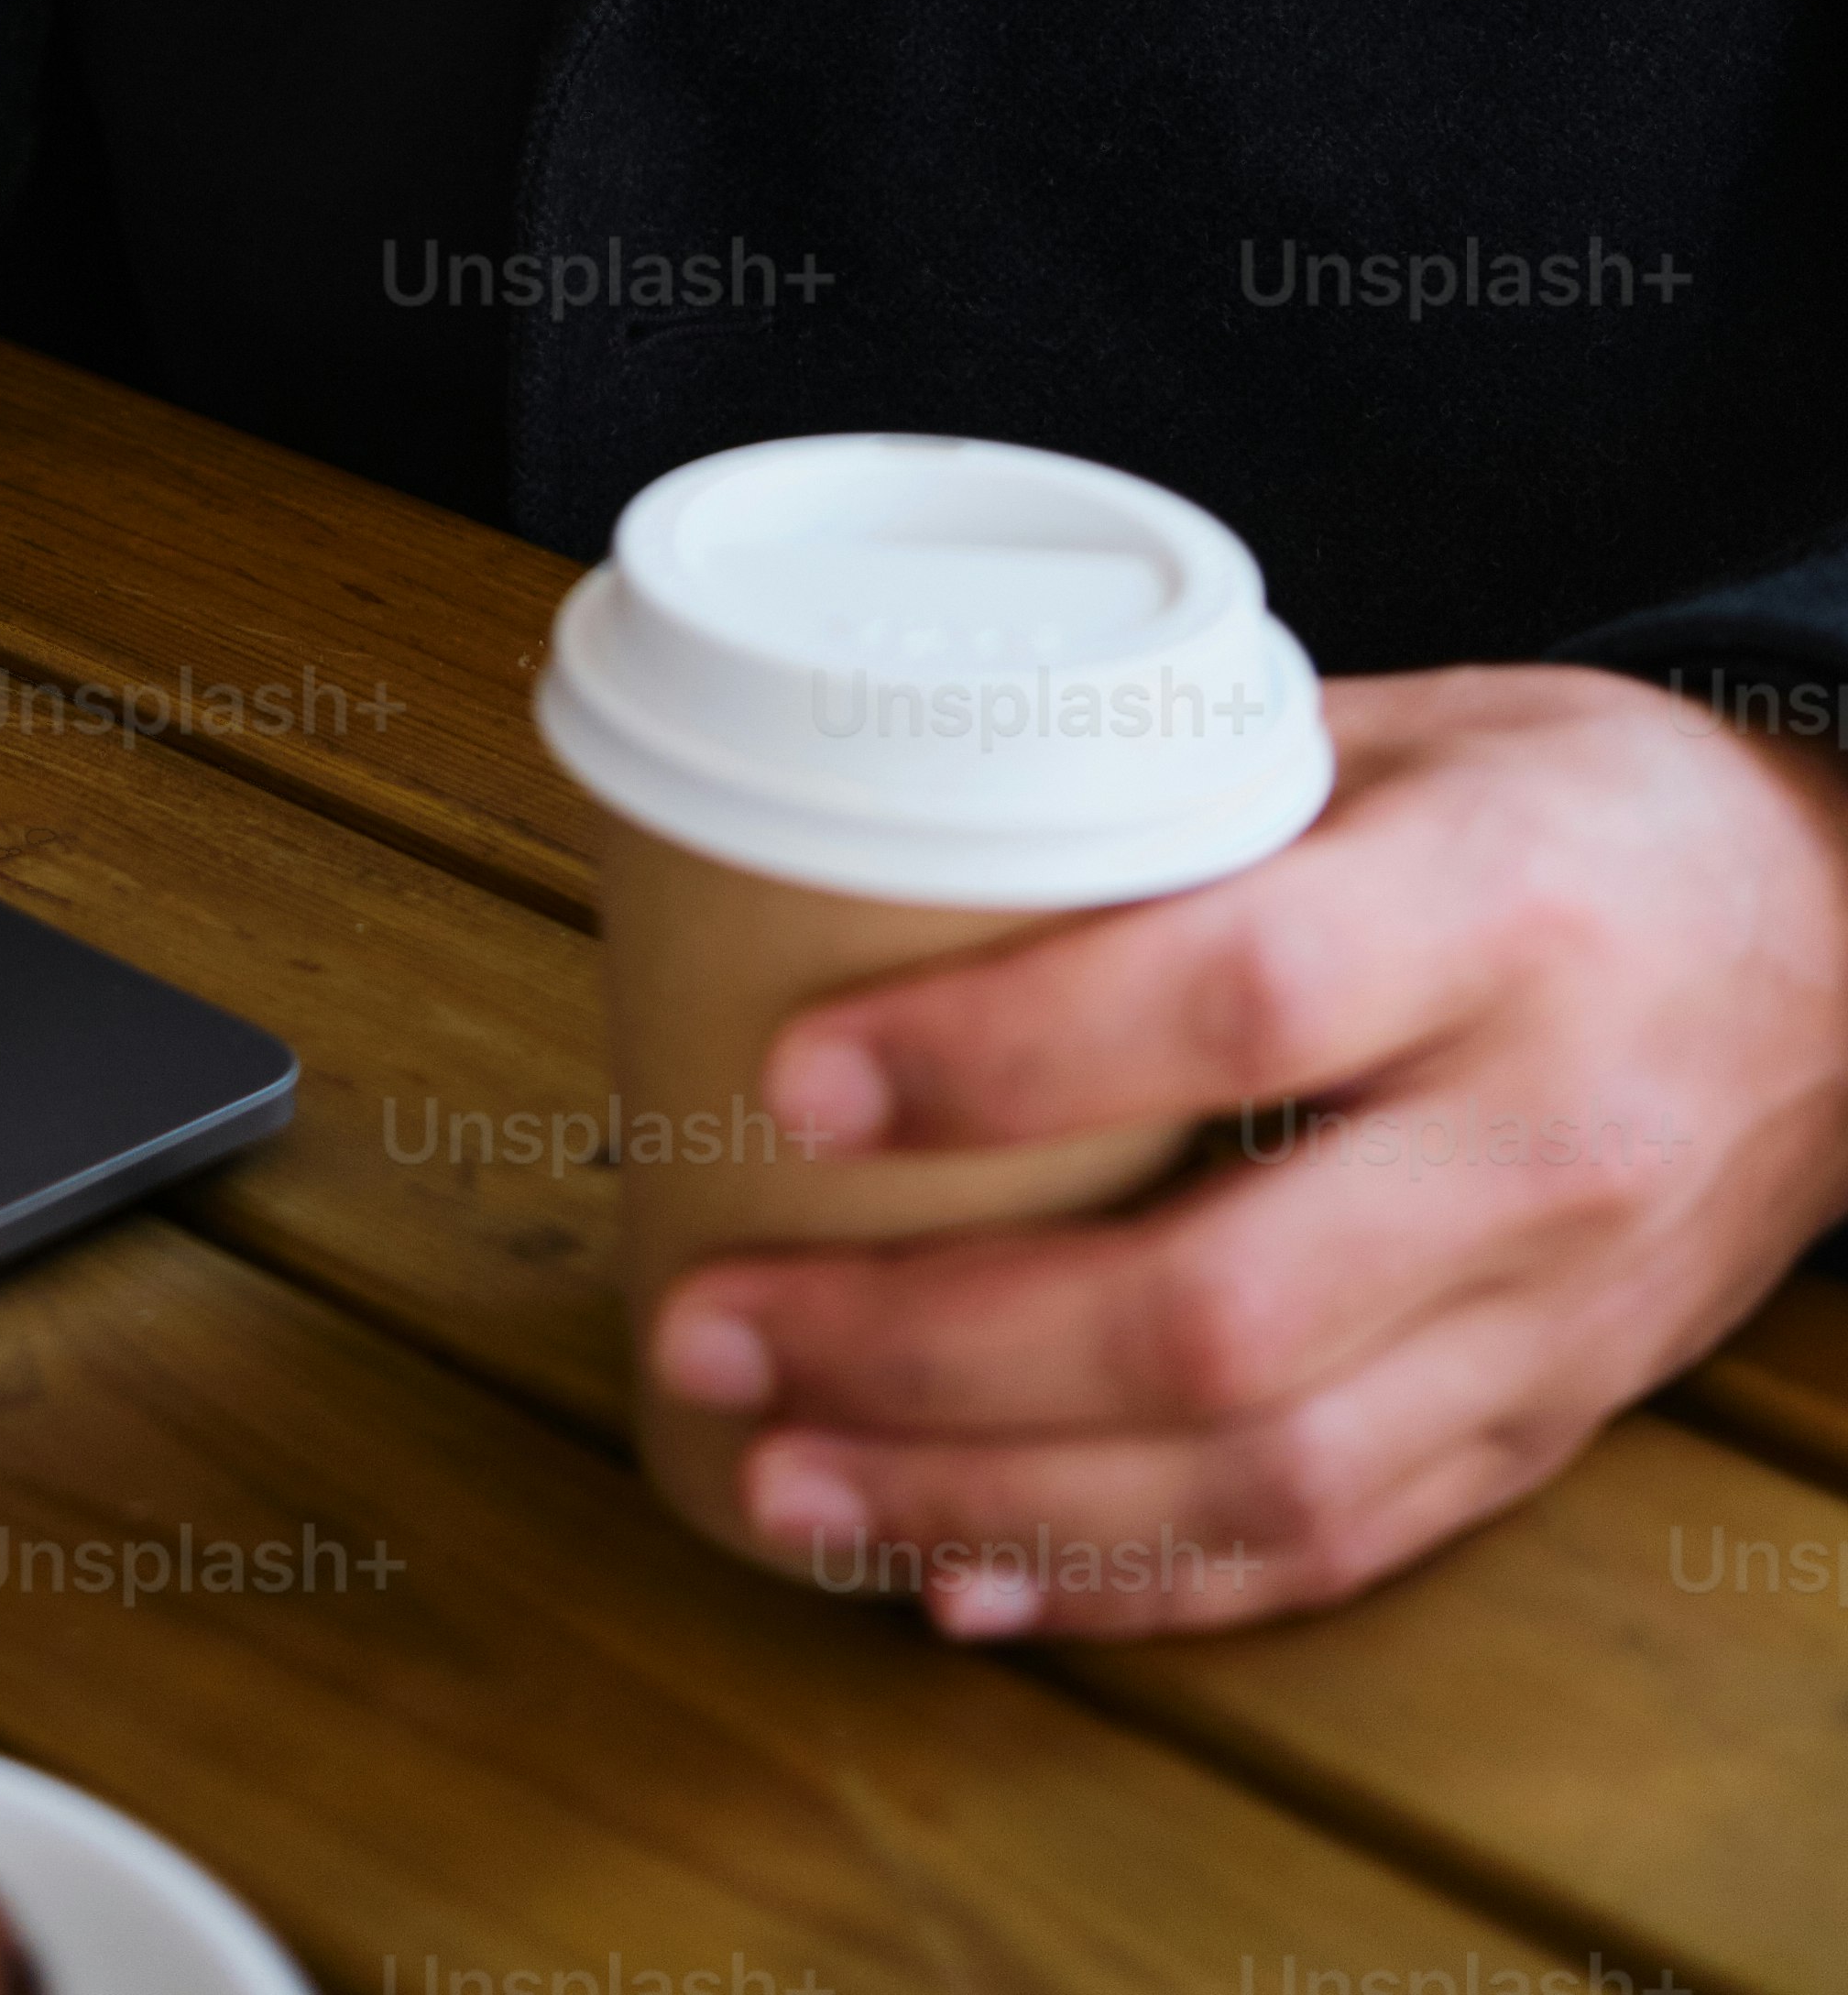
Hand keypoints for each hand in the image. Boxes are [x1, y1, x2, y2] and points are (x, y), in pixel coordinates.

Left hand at [648, 663, 1847, 1636]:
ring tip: (780, 1481)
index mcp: (1498, 917)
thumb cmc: (1591, 807)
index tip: (796, 1077)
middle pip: (1217, 1305)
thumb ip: (1184, 785)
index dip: (1003, 1055)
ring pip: (1259, 1472)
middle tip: (714, 1330)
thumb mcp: (1412, 722)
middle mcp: (1536, 1140)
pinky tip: (964, 1576)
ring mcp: (1551, 1314)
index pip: (1232, 1001)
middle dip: (931, 1346)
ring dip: (992, 1500)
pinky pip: (1334, 1546)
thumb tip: (895, 818)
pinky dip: (1137, 1583)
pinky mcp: (1550, 1427)